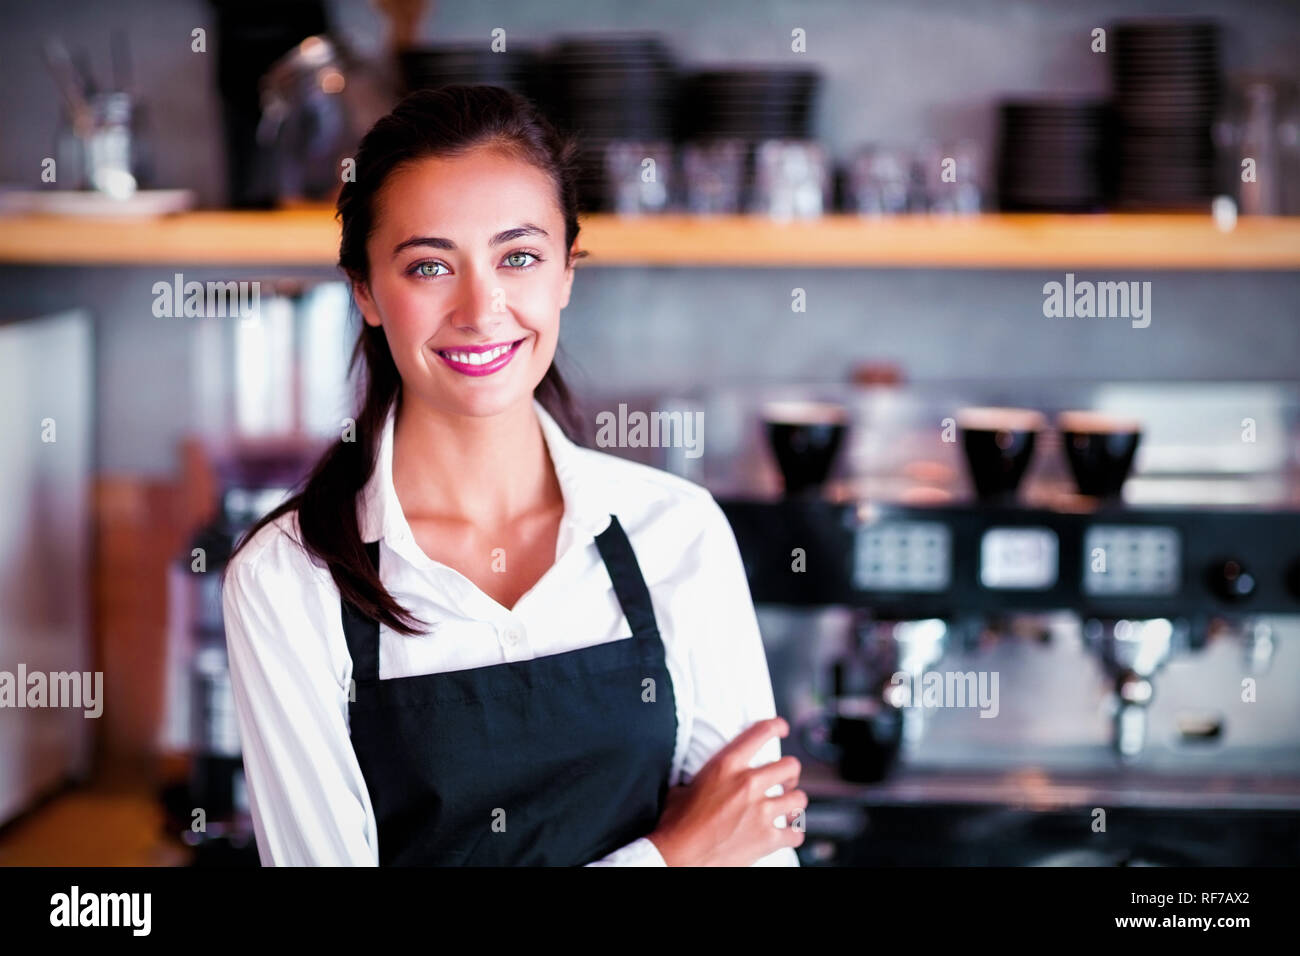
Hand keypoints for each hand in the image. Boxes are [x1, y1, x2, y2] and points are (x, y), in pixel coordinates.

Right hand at [647, 716, 805, 865]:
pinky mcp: (767, 838)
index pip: (761, 733)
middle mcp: (748, 784)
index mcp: (726, 766)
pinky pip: (796, 833)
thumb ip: (703, 778)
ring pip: (799, 799)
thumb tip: (701, 779)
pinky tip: (786, 833)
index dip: (777, 727)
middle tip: (785, 780)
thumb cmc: (675, 824)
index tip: (782, 728)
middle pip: (790, 766)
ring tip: (786, 808)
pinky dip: (793, 834)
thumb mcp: (683, 787)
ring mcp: (761, 812)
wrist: (678, 857)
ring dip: (793, 803)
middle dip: (789, 773)